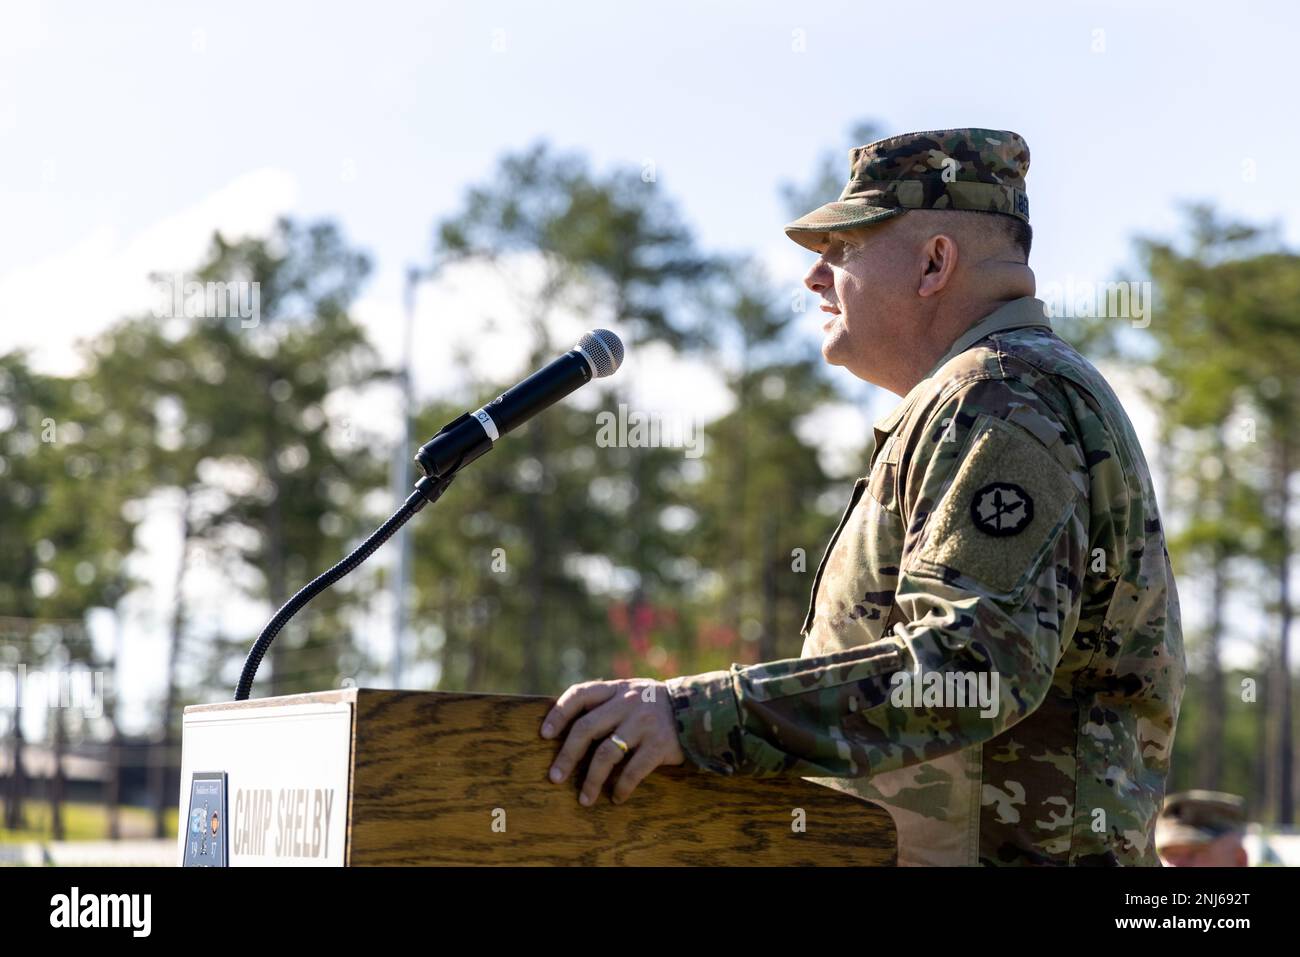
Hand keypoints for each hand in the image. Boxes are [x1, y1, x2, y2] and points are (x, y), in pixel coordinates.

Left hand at [539, 678, 685, 805]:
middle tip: (554, 777)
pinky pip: (634, 770)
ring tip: (584, 799)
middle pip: (587, 728)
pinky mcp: (660, 744)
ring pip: (607, 754)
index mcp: (617, 689)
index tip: (544, 735)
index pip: (580, 694)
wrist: (699, 709)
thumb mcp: (631, 693)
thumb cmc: (653, 707)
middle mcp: (627, 702)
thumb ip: (605, 704)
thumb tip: (566, 730)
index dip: (559, 713)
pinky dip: (622, 787)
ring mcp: (644, 723)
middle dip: (567, 756)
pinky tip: (616, 798)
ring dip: (592, 780)